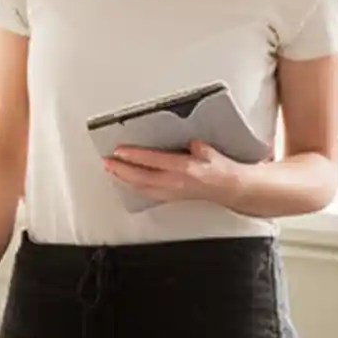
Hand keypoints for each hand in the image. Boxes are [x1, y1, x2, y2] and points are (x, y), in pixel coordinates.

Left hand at [103, 140, 243, 205]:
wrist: (230, 189)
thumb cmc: (221, 169)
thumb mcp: (211, 151)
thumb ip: (196, 145)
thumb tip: (186, 141)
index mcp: (185, 169)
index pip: (153, 161)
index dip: (134, 156)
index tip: (119, 150)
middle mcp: (175, 182)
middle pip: (141, 177)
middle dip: (121, 169)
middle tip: (107, 161)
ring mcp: (171, 192)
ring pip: (141, 187)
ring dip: (123, 178)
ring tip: (111, 169)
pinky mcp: (170, 197)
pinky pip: (146, 192)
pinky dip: (133, 185)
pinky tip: (126, 181)